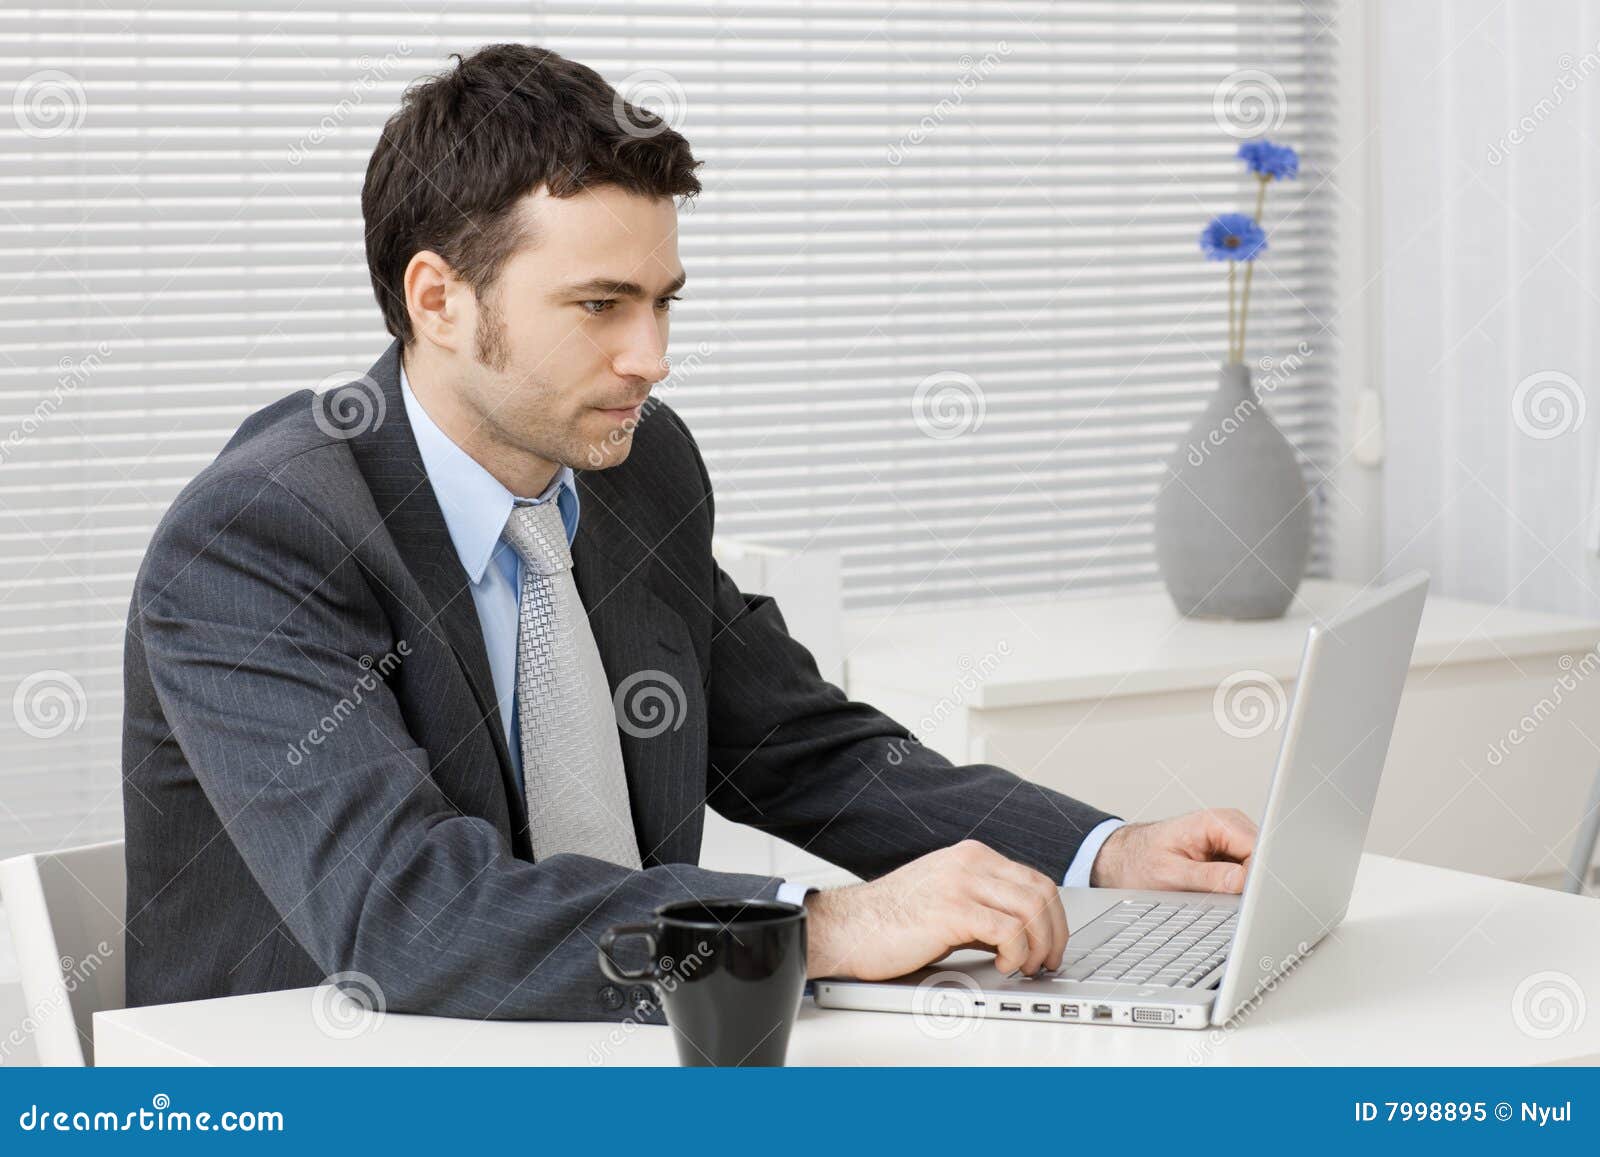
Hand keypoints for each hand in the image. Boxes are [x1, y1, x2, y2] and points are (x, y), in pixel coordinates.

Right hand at [803, 840, 1067, 980]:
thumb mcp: (947, 902)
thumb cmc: (891, 921)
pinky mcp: (951, 910)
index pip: (1035, 880)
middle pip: (1041, 892)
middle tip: (1047, 963)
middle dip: (1054, 934)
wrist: (849, 927)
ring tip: (1026, 967)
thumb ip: (984, 908)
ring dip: (1038, 946)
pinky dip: (1016, 953)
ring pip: (1031, 910)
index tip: (1052, 945)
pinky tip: (1003, 965)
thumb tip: (1023, 934)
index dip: (1054, 917)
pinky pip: (1008, 930)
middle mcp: (970, 862)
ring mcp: (961, 883)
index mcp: (972, 856)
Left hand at [1088, 808, 1256, 892]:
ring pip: (1259, 868)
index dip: (1259, 876)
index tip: (1252, 898)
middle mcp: (1230, 825)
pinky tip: (1222, 893)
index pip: (1258, 849)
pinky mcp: (1232, 853)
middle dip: (1256, 883)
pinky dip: (1241, 887)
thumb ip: (1208, 876)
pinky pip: (1249, 872)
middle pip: (1264, 858)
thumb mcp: (1171, 873)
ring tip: (1219, 894)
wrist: (1127, 857)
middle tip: (1236, 904)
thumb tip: (1242, 882)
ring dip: (1248, 886)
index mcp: (1216, 822)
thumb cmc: (1142, 859)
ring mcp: (1234, 839)